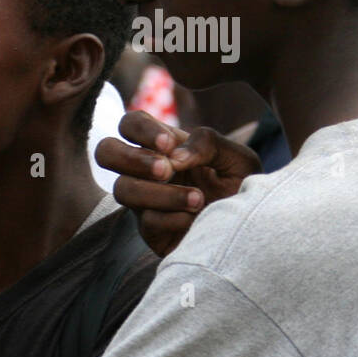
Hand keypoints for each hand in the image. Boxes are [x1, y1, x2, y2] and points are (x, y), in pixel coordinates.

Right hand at [95, 110, 261, 255]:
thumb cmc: (243, 190)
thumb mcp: (238, 159)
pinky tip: (195, 220)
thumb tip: (175, 156)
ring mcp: (144, 202)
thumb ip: (209, 144)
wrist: (252, 233)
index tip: (169, 144)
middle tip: (166, 170)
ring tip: (198, 199)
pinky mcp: (150, 232)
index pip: (130, 123)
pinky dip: (173, 218)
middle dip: (131, 159)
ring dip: (161, 193)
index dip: (140, 129)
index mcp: (164, 147)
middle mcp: (145, 172)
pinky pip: (146, 222)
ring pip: (122, 189)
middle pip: (105, 152)